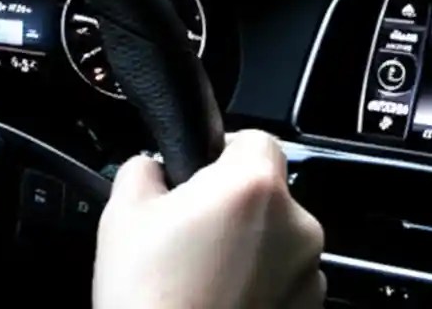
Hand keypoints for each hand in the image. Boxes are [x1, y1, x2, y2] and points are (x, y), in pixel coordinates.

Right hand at [93, 131, 324, 308]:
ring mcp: (309, 274)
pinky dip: (257, 283)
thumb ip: (143, 169)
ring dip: (246, 246)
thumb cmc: (149, 297)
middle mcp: (296, 225)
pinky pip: (283, 279)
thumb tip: (153, 167)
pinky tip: (216, 297)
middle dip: (229, 204)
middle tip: (185, 231)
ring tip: (197, 273)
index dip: (221, 151)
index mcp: (252, 186)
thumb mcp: (122, 213)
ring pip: (276, 238)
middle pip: (266, 192)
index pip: (254, 138)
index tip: (198, 173)